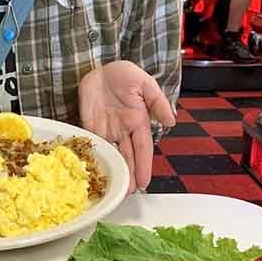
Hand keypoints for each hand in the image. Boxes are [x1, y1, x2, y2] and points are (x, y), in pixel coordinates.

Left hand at [78, 61, 175, 191]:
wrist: (100, 66)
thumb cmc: (125, 74)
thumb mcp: (145, 83)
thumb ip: (157, 101)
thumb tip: (171, 120)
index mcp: (138, 121)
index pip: (143, 148)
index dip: (144, 165)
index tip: (145, 182)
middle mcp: (123, 130)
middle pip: (127, 156)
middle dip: (129, 175)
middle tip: (128, 194)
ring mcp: (106, 129)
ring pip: (112, 155)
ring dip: (114, 171)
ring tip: (114, 189)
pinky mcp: (90, 126)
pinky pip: (92, 144)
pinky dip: (94, 157)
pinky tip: (94, 171)